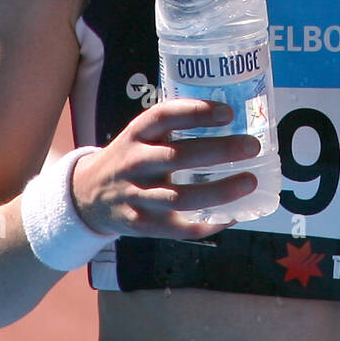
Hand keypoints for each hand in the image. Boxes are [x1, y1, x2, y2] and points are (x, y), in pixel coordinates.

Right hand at [71, 99, 261, 239]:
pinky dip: (208, 223)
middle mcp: (134, 163)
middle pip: (177, 156)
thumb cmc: (130, 160)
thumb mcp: (141, 136)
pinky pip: (179, 228)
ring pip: (180, 197)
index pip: (164, 117)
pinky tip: (232, 215)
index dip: (196, 112)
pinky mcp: (142, 225)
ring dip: (218, 191)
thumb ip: (175, 127)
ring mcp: (137, 196)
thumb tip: (232, 120)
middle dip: (218, 150)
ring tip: (249, 182)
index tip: (228, 113)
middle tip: (252, 146)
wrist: (87, 196)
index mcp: (136, 135)